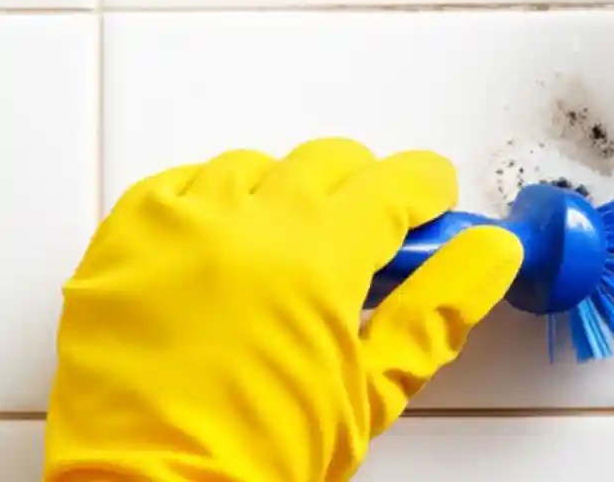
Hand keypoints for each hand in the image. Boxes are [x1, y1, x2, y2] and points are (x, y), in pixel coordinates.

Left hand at [44, 138, 522, 480]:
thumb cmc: (259, 461)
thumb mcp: (372, 391)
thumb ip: (439, 309)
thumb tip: (491, 252)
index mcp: (319, 257)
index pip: (396, 182)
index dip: (427, 189)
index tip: (432, 203)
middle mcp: (248, 223)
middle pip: (328, 161)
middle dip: (362, 190)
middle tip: (366, 240)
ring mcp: (178, 226)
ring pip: (252, 168)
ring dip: (283, 196)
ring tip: (284, 254)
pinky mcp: (121, 241)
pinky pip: (177, 185)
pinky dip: (208, 203)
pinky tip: (218, 248)